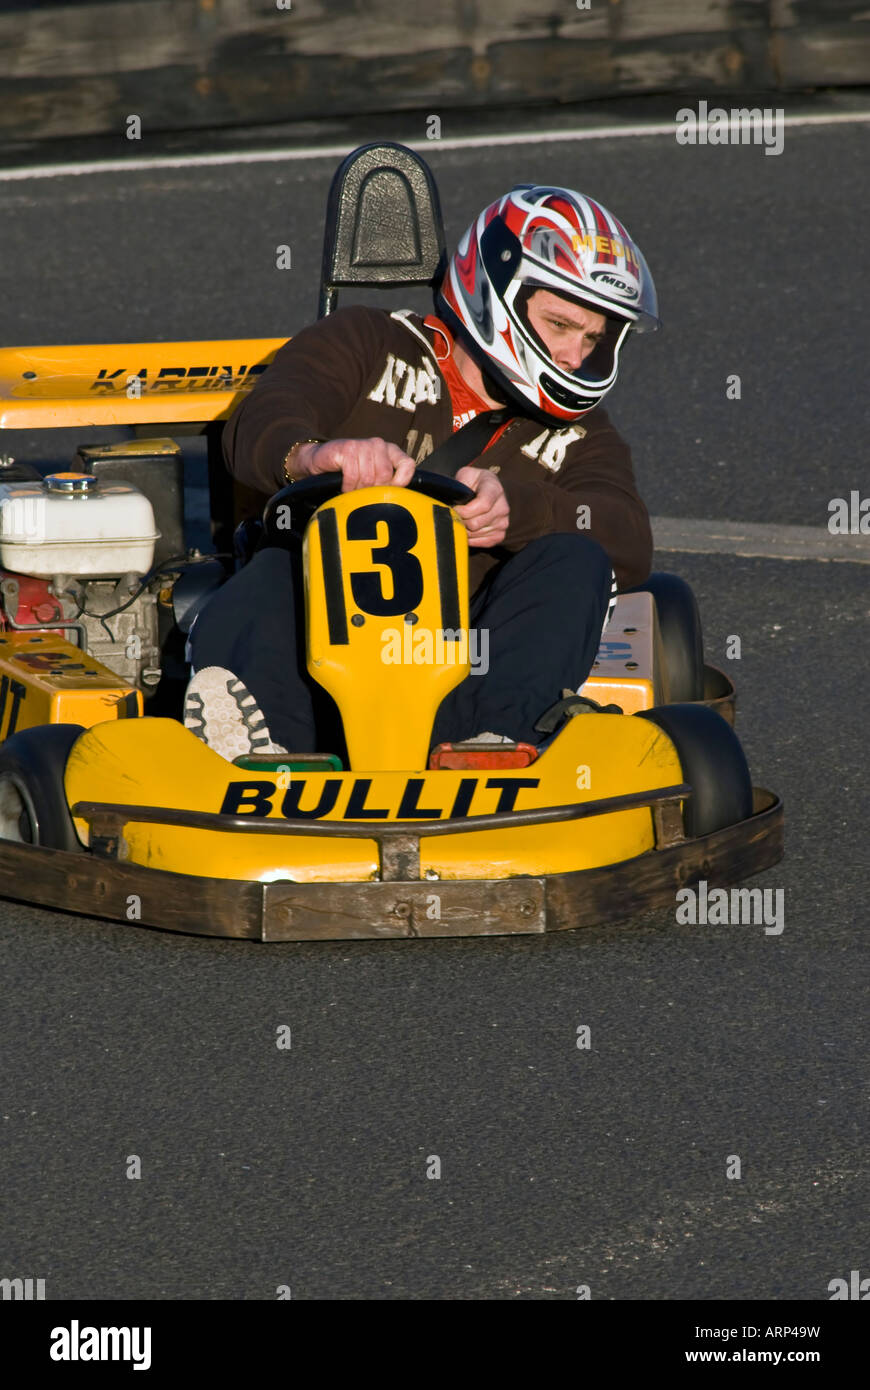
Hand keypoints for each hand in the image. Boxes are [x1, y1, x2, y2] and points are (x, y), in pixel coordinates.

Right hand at [293, 437, 416, 490]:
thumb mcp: (372, 477)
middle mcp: (379, 444)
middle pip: (385, 475)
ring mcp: (363, 444)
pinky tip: (344, 487)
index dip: (400, 482)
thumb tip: (401, 499)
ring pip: (368, 477)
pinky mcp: (347, 448)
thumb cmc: (349, 472)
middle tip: (363, 494)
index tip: (388, 492)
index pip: (408, 465)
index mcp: (390, 451)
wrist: (320, 461)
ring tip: (352, 491)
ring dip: (358, 490)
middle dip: (373, 490)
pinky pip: (353, 475)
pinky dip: (348, 486)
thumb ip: (388, 483)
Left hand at [454, 466, 509, 546]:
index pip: (483, 505)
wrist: (489, 491)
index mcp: (495, 489)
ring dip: (464, 529)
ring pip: (475, 534)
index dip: (464, 510)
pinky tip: (468, 528)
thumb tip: (452, 498)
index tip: (454, 508)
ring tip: (461, 519)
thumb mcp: (466, 475)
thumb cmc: (475, 483)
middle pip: (476, 523)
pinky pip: (479, 543)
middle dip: (460, 521)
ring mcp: (503, 523)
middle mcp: (503, 507)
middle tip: (454, 515)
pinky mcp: (500, 535)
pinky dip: (470, 538)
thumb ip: (460, 483)